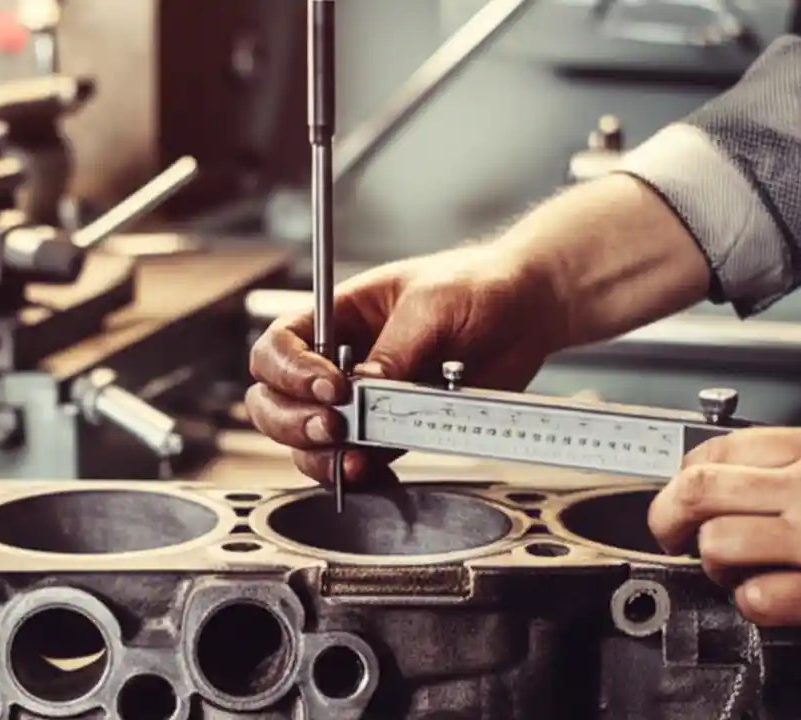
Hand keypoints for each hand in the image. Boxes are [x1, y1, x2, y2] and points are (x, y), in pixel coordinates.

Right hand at [245, 243, 559, 484]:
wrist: (525, 311)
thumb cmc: (475, 284)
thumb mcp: (432, 302)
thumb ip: (396, 349)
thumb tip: (364, 390)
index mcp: (336, 317)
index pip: (279, 347)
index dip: (289, 371)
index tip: (329, 387)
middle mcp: (337, 361)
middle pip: (274, 400)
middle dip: (292, 420)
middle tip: (332, 428)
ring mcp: (360, 401)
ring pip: (307, 440)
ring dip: (319, 457)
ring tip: (353, 460)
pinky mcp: (391, 432)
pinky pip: (355, 463)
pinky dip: (357, 478)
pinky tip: (374, 477)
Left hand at [648, 419, 800, 647]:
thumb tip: (760, 461)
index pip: (720, 447)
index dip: (687, 472)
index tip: (683, 489)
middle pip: (700, 488)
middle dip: (668, 514)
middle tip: (670, 532)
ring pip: (718, 543)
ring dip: (710, 561)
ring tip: (727, 568)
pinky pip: (757, 598)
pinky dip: (748, 602)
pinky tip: (765, 597)